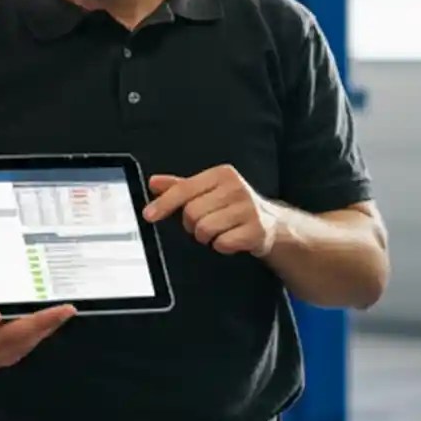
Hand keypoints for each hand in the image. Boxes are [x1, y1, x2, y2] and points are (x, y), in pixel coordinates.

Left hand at [142, 165, 278, 256]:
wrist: (272, 223)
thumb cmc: (232, 205)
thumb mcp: (207, 190)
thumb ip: (180, 187)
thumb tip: (153, 182)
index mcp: (221, 174)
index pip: (184, 189)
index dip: (164, 203)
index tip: (148, 215)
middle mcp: (236, 187)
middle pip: (192, 212)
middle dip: (192, 224)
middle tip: (204, 223)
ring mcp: (248, 209)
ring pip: (205, 229)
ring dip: (206, 237)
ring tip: (219, 230)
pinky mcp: (256, 230)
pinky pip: (222, 244)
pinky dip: (222, 246)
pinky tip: (231, 238)